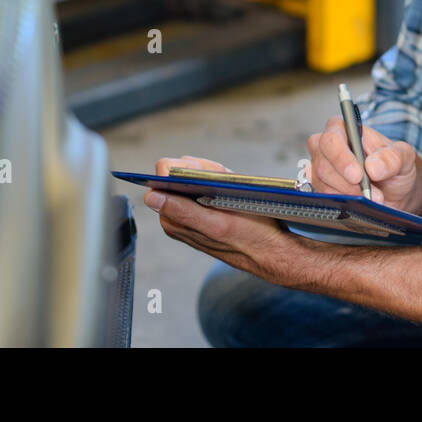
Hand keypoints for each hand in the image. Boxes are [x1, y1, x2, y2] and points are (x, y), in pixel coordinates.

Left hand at [144, 155, 302, 284]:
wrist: (271, 252)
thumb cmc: (250, 237)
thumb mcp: (218, 223)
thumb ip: (181, 210)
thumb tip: (150, 197)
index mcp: (173, 219)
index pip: (162, 179)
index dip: (183, 169)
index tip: (204, 174)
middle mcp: (176, 217)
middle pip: (177, 175)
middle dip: (200, 171)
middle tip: (224, 182)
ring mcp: (187, 214)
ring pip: (192, 178)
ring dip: (212, 176)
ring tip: (231, 189)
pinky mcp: (200, 213)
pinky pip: (202, 186)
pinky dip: (217, 183)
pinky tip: (231, 192)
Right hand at [304, 117, 421, 213]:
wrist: (393, 191)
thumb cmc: (394, 166)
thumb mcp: (403, 158)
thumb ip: (392, 158)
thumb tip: (372, 166)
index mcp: (345, 129)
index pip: (332, 138)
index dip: (341, 157)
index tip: (357, 175)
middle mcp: (327, 147)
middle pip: (323, 164)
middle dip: (348, 183)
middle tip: (370, 193)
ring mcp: (320, 168)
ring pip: (323, 184)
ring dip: (349, 195)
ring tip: (371, 198)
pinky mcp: (320, 188)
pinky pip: (324, 198)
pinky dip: (343, 203)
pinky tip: (359, 204)